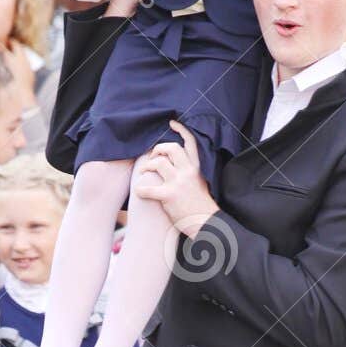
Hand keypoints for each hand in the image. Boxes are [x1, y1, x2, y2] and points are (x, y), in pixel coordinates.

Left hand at [133, 124, 218, 238]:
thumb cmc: (200, 205)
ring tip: (143, 173)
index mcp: (196, 167)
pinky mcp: (169, 196)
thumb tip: (174, 164)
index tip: (172, 123)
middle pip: (170, 148)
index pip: (190, 142)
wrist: (206, 223)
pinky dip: (140, 189)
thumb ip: (189, 172)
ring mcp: (179, 183)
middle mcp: (188, 171)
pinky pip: (148, 188)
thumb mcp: (200, 183)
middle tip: (152, 157)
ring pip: (158, 163)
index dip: (181, 130)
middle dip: (157, 149)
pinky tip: (139, 192)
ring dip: (146, 167)